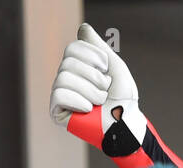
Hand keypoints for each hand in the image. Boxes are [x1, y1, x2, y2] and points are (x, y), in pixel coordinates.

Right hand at [50, 23, 146, 155]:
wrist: (126, 124)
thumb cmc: (123, 99)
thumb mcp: (114, 67)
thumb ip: (98, 47)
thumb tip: (83, 28)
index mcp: (78, 66)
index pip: (73, 48)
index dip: (94, 58)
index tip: (107, 72)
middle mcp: (66, 77)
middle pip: (68, 62)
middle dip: (94, 77)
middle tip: (105, 91)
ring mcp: (60, 93)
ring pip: (64, 77)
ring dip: (91, 92)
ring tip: (99, 102)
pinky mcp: (56, 110)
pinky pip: (59, 94)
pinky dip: (79, 102)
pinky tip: (88, 110)